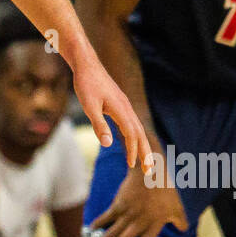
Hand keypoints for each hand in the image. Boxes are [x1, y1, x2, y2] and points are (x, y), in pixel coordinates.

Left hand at [70, 52, 152, 167]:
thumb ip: (99, 125)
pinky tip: (131, 144)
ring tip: (145, 162)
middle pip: (140, 134)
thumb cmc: (86, 84)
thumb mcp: (89, 106)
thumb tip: (108, 144)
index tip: (132, 166)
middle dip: (145, 153)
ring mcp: (124, 106)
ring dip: (142, 146)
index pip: (132, 134)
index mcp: (121, 109)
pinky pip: (131, 124)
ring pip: (137, 129)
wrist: (86, 65)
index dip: (133, 150)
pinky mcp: (120, 104)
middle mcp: (126, 107)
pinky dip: (134, 137)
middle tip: (149, 172)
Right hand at [85, 158, 187, 236]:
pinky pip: (104, 219)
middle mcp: (137, 223)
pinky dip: (95, 227)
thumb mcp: (177, 207)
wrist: (149, 171)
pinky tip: (87, 234)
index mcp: (152, 226)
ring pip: (109, 234)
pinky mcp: (117, 206)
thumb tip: (184, 230)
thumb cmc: (165, 189)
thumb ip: (180, 220)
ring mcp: (126, 215)